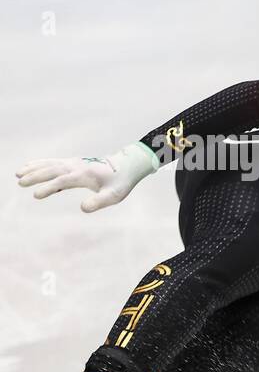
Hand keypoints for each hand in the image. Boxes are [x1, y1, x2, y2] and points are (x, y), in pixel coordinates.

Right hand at [17, 142, 158, 212]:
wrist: (126, 165)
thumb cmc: (120, 183)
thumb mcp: (114, 196)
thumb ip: (99, 202)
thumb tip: (82, 208)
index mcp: (85, 175)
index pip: (63, 181)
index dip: (49, 187)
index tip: (36, 195)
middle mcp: (76, 166)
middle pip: (52, 170)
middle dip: (35, 176)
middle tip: (20, 183)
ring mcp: (73, 163)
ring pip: (50, 164)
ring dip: (34, 168)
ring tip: (18, 174)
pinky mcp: (72, 162)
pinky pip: (53, 162)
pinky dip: (40, 164)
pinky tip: (29, 167)